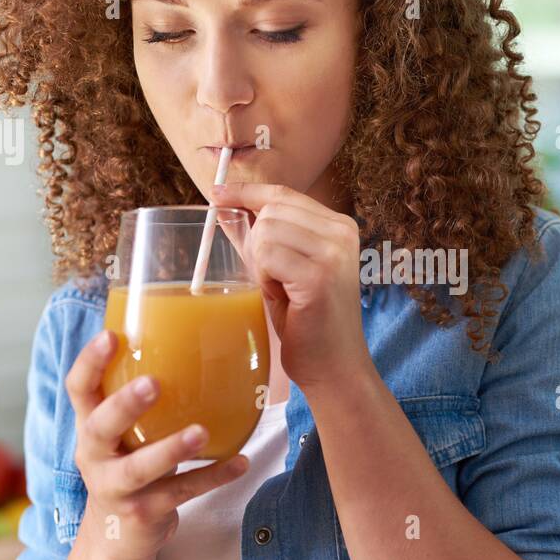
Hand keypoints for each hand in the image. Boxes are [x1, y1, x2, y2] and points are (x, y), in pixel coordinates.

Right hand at [64, 329, 248, 559]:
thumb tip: (198, 340)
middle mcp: (95, 455)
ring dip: (172, 449)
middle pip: (101, 427)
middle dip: (125, 405)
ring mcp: (116, 488)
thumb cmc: (130, 465)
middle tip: (153, 384)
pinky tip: (239, 463)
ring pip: (140, 468)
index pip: (79, 389)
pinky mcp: (143, 513)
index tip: (111, 335)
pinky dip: (213, 477)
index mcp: (90, 426)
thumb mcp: (126, 432)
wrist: (117, 536)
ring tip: (201, 431)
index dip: (90, 362)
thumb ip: (145, 401)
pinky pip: (181, 493)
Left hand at [211, 182, 372, 391]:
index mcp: (338, 226)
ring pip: (266, 231)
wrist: (335, 368)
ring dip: (261, 263)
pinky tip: (284, 298)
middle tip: (272, 279)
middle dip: (256, 244)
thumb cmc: (307, 323)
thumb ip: (259, 239)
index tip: (216, 193)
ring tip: (281, 290)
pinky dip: (265, 277)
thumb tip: (224, 207)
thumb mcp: (282, 272)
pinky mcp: (319, 276)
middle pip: (271, 210)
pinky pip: (267, 256)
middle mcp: (342, 232)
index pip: (283, 193)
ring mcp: (334, 253)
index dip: (246, 191)